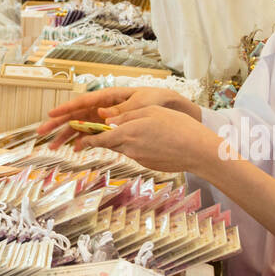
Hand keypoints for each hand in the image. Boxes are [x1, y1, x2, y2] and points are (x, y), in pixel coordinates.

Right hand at [37, 86, 197, 147]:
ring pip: (83, 127)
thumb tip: (103, 117)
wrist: (178, 114)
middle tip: (42, 132)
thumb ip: (123, 111)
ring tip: (53, 146)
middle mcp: (107, 108)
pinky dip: (84, 142)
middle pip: (78, 115)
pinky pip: (95, 136)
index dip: (67, 108)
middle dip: (59, 124)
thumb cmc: (161, 102)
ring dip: (68, 135)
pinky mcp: (116, 131)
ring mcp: (110, 120)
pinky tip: (75, 149)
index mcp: (112, 97)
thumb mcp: (145, 104)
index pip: (85, 101)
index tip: (51, 114)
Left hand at [78, 105, 219, 173]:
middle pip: (109, 142)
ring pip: (123, 147)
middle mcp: (130, 148)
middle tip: (97, 133)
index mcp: (127, 133)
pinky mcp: (148, 164)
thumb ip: (126, 116)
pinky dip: (137, 146)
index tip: (77, 138)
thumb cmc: (176, 126)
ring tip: (134, 132)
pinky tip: (150, 139)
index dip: (86, 138)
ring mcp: (139, 158)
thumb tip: (106, 120)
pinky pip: (136, 153)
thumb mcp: (150, 112)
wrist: (197, 150)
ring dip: (122, 141)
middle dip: (102, 138)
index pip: (99, 138)